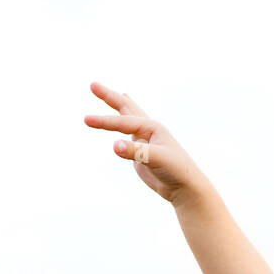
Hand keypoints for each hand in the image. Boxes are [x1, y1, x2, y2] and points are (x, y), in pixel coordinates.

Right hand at [83, 82, 208, 206]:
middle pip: (126, 108)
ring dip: (116, 105)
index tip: (87, 120)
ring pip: (128, 118)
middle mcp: (149, 130)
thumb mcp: (156, 159)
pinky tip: (120, 125)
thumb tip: (114, 145)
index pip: (124, 122)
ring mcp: (144, 140)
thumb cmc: (177, 171)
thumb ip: (136, 152)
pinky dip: (121, 125)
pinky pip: (128, 134)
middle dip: (109, 96)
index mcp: (153, 128)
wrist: (186, 187)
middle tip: (92, 85)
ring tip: (105, 93)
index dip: (105, 121)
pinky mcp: (141, 153)